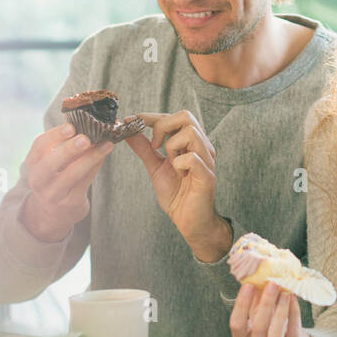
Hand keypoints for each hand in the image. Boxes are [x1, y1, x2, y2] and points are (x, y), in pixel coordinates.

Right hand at [19, 122, 113, 241]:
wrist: (53, 212)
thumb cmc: (56, 177)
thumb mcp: (52, 162)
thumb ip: (65, 144)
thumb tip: (91, 123)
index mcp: (33, 163)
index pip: (39, 146)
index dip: (54, 135)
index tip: (71, 126)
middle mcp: (38, 179)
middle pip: (50, 163)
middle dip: (68, 149)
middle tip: (86, 138)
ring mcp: (53, 193)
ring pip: (72, 174)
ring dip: (91, 157)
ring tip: (107, 144)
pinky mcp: (70, 202)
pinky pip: (85, 181)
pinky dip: (95, 166)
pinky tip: (104, 154)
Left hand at [126, 111, 230, 261]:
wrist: (188, 221)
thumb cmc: (176, 194)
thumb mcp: (155, 167)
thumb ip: (144, 149)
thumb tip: (129, 131)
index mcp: (190, 143)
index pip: (174, 117)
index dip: (151, 116)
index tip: (131, 120)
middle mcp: (201, 147)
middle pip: (186, 116)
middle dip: (162, 125)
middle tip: (153, 144)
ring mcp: (206, 160)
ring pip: (190, 133)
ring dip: (172, 146)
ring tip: (170, 163)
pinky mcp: (207, 176)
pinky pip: (192, 158)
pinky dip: (179, 164)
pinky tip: (180, 175)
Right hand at [229, 280, 314, 336]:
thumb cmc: (270, 323)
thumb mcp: (258, 311)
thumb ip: (255, 297)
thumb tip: (255, 272)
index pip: (236, 324)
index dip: (242, 304)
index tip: (249, 285)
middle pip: (258, 328)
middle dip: (266, 304)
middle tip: (272, 284)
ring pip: (275, 335)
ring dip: (281, 311)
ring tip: (285, 292)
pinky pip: (293, 332)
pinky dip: (293, 314)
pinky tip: (293, 299)